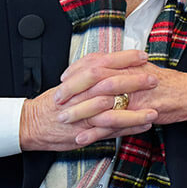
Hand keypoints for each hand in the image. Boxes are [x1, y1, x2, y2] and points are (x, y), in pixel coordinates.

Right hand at [20, 50, 158, 150]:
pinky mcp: (85, 132)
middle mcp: (81, 96)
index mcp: (78, 80)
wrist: (31, 124)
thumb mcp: (69, 82)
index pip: (103, 63)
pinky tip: (143, 126)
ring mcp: (84, 115)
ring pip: (112, 112)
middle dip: (134, 82)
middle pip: (110, 85)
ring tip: (155, 110)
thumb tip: (108, 60)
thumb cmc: (53, 103)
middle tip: (154, 79)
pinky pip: (110, 131)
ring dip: (135, 112)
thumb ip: (88, 72)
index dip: (124, 58)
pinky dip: (127, 128)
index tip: (142, 55)